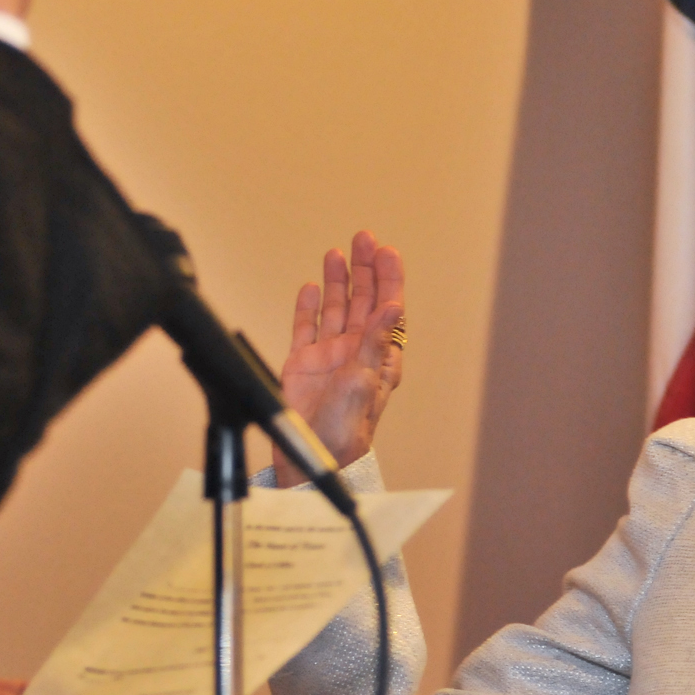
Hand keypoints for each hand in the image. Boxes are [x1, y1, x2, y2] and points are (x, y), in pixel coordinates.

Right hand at [275, 231, 405, 485]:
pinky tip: (312, 287)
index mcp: (378, 355)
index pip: (387, 307)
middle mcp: (355, 350)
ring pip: (334, 308)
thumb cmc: (346, 428)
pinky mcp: (301, 363)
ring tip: (337, 253)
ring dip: (338, 281)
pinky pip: (305, 327)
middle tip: (363, 238)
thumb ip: (376, 341)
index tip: (387, 251)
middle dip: (364, 269)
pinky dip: (308, 307)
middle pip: (362, 300)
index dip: (388, 278)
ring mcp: (327, 355)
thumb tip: (393, 307)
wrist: (312, 456)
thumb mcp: (365, 380)